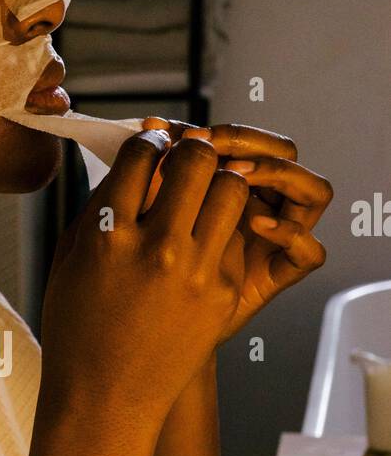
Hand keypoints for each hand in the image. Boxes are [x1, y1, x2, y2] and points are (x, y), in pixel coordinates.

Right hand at [40, 128, 247, 422]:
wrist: (105, 397)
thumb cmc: (78, 327)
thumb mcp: (72, 258)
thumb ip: (103, 203)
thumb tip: (134, 156)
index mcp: (109, 234)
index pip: (143, 153)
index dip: (149, 141)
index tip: (152, 146)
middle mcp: (156, 248)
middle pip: (196, 161)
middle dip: (192, 152)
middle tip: (185, 162)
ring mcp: (195, 272)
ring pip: (231, 190)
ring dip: (218, 183)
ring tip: (202, 197)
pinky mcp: (222, 294)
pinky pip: (234, 237)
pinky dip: (221, 231)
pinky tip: (202, 244)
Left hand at [143, 117, 331, 341]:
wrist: (143, 332)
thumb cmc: (142, 270)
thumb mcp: (146, 212)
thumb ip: (155, 170)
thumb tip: (151, 123)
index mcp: (233, 186)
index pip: (251, 141)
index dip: (221, 131)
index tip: (178, 135)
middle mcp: (261, 206)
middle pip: (286, 155)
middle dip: (248, 142)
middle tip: (208, 145)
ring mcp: (275, 240)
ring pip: (313, 191)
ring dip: (278, 174)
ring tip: (237, 175)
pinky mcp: (276, 276)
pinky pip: (310, 253)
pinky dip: (291, 234)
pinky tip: (256, 224)